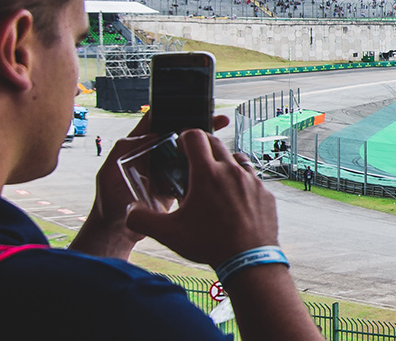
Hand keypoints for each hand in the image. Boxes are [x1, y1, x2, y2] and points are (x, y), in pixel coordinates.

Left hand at [68, 114, 227, 258]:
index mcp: (137, 148)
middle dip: (196, 126)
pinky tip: (217, 164)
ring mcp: (165, 170)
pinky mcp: (174, 186)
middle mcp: (153, 156)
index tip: (191, 104)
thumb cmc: (109, 201)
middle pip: (176, 135)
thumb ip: (123, 150)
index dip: (172, 110)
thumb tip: (150, 134)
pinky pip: (190, 173)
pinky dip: (203, 168)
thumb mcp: (109, 172)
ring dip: (202, 146)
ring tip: (221, 137)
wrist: (118, 231)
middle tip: (218, 120)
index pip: (155, 122)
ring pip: (186, 153)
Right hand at [125, 127, 278, 265]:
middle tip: (194, 161)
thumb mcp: (168, 234)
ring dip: (225, 162)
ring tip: (215, 180)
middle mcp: (232, 171)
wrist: (248, 260)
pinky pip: (253, 179)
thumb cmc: (209, 244)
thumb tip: (129, 211)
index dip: (185, 137)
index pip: (195, 136)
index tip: (180, 147)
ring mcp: (252, 181)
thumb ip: (141, 219)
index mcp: (207, 174)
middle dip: (203, 147)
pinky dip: (242, 182)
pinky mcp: (265, 193)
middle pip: (216, 143)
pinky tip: (235, 198)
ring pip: (237, 159)